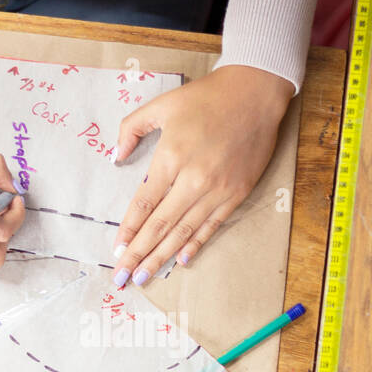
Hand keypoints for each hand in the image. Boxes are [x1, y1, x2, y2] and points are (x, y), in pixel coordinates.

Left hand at [110, 65, 292, 285]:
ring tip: (145, 277)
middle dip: (138, 255)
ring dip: (162, 257)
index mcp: (171, 157)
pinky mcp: (236, 194)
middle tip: (123, 278)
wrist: (255, 93)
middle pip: (159, 226)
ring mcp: (217, 189)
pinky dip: (195, 245)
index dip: (128, 230)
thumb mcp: (161, 105)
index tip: (116, 251)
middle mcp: (193, 179)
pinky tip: (181, 261)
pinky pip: (211, 226)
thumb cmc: (206, 98)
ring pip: (183, 232)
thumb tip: (116, 157)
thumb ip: (132, 128)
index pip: (143, 204)